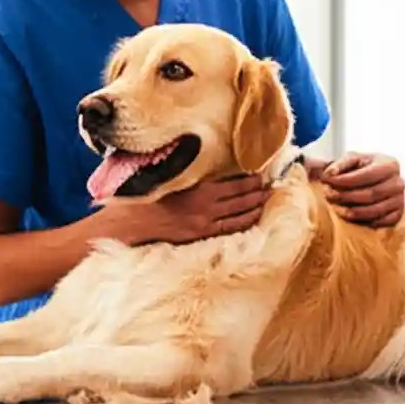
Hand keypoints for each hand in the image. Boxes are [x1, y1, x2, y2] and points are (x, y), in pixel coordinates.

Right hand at [103, 175, 270, 245]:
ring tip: (266, 200)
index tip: (260, 174)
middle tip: (270, 186)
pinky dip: (243, 223)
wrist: (133, 221)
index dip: (249, 180)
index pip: (233, 184)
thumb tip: (208, 168)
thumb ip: (191, 175)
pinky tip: (252, 219)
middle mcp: (205, 206)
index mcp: (199, 189)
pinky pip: (229, 230)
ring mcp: (204, 223)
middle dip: (257, 192)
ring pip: (238, 215)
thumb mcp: (171, 179)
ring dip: (254, 207)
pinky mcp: (200, 235)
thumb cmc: (150, 197)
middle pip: (240, 198)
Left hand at [320, 152, 404, 226]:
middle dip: (346, 196)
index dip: (344, 180)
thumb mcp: (352, 159)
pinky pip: (381, 222)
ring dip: (352, 211)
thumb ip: (340, 164)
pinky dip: (363, 221)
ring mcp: (400, 200)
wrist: (376, 178)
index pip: (366, 175)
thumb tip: (330, 174)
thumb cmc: (363, 167)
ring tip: (336, 207)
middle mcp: (399, 183)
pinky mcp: (398, 214)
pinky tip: (349, 215)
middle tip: (329, 195)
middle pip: (370, 194)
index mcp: (390, 164)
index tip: (327, 181)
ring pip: (374, 210)